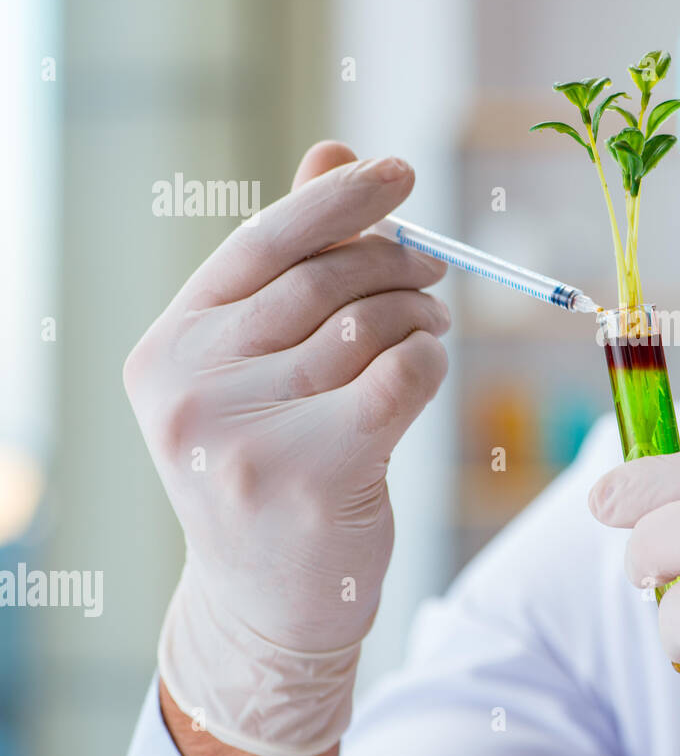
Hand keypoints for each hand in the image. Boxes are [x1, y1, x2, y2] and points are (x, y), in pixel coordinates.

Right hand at [124, 142, 450, 755]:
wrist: (266, 603)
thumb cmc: (272, 468)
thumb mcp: (258, 370)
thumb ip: (291, 268)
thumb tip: (333, 152)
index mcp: (169, 347)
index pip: (261, 243)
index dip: (338, 199)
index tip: (398, 172)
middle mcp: (191, 386)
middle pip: (322, 279)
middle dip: (396, 262)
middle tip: (434, 273)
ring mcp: (243, 433)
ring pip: (365, 324)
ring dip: (419, 312)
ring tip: (430, 326)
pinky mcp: (308, 473)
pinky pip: (399, 373)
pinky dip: (429, 357)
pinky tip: (426, 366)